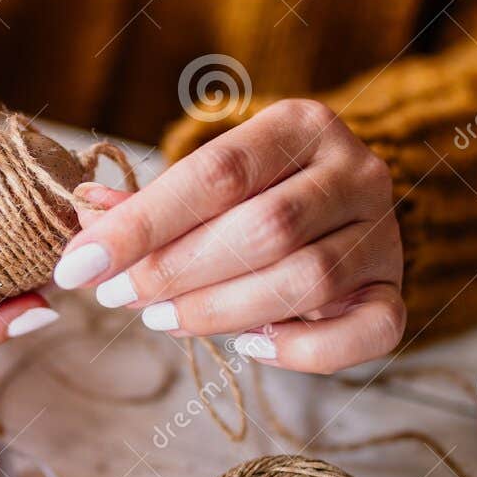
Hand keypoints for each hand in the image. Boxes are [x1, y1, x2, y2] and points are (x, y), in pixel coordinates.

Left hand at [53, 99, 403, 373]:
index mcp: (302, 126)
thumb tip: (87, 213)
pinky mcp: (395, 293)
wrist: (339, 209)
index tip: (81, 264)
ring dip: (221, 310)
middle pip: (266, 228)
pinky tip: (247, 346)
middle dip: (177, 271)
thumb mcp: (206, 181)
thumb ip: (149, 202)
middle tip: (119, 298)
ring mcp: (384, 235)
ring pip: (308, 281)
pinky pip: (367, 332)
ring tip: (163, 319)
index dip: (143, 223)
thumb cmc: (256, 192)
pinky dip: (301, 350)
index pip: (218, 172)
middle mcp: (356, 172)